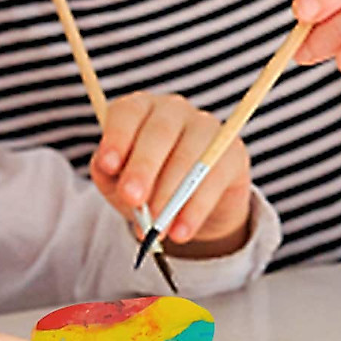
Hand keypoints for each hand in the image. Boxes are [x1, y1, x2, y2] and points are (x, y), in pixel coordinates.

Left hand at [90, 92, 252, 254]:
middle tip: (132, 199)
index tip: (107, 165)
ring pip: (188, 157)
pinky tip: (181, 232)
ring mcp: (206, 126)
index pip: (127, 113)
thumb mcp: (118, 181)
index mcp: (139, 108)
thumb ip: (108, 173)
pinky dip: (195, 210)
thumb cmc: (145, 184)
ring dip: (169, 196)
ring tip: (156, 229)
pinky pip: (213, 179)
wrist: (190, 206)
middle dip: (143, 168)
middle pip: (159, 133)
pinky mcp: (232, 152)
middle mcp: (173, 109)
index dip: (117, 137)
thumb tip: (107, 170)